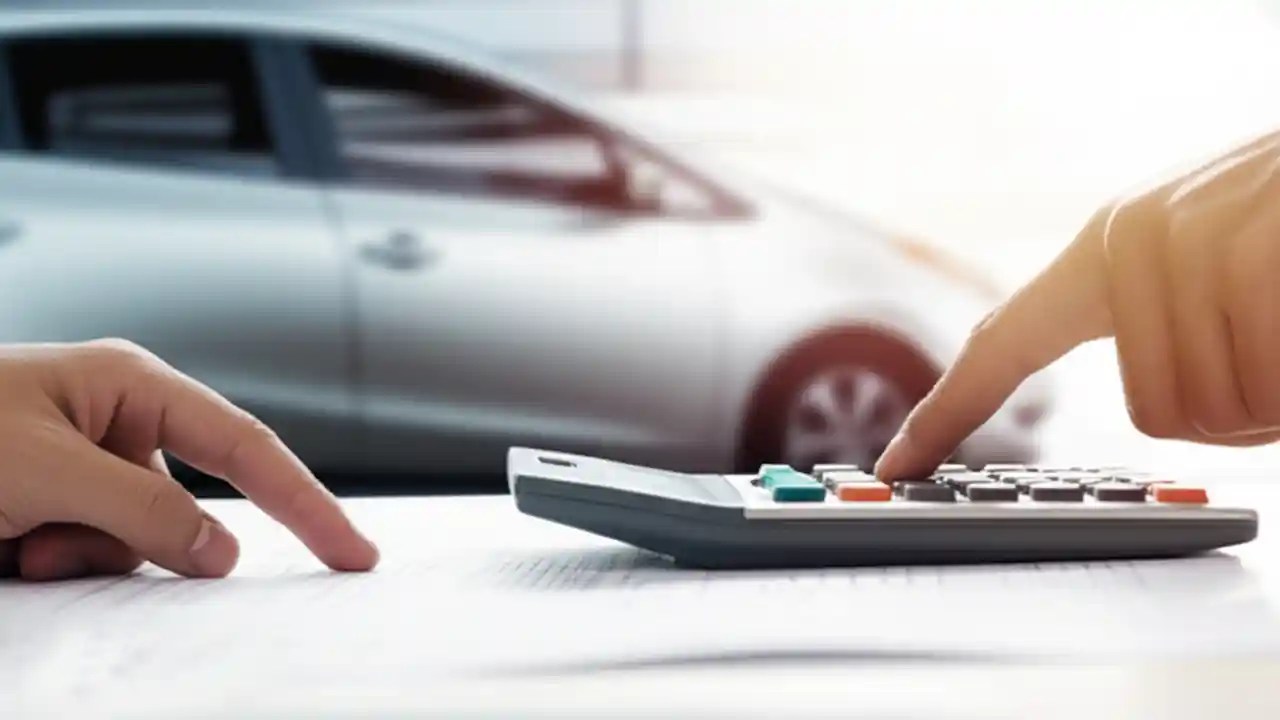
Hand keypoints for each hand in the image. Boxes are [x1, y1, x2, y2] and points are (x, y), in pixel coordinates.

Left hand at [0, 340, 378, 580]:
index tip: (353, 554)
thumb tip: (219, 552)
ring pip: (139, 547)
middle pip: (186, 510)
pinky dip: (56, 568)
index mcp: (132, 385)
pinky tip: (5, 549)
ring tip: (12, 542)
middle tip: (58, 544)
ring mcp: (88, 472)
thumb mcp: (41, 468)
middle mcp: (120, 425)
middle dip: (136, 543)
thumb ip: (141, 509)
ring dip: (82, 560)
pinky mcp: (56, 510)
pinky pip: (96, 560)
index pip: (246, 449)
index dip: (306, 503)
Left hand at [876, 131, 1279, 481]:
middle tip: (1278, 344)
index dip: (949, 411)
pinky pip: (1267, 394)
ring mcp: (1187, 253)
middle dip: (1236, 410)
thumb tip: (1161, 409)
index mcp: (1110, 251)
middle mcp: (1130, 246)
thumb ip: (1159, 325)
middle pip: (1157, 418)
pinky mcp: (1248, 266)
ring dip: (1276, 398)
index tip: (898, 462)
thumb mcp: (1213, 260)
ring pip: (1216, 417)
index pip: (1003, 343)